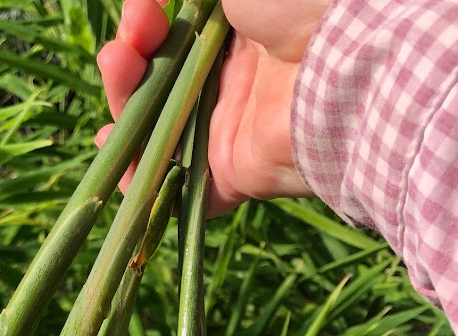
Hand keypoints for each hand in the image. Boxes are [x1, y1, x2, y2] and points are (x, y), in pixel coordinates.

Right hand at [96, 0, 329, 214]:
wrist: (343, 64)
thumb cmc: (299, 6)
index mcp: (241, 40)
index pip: (175, 42)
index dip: (146, 29)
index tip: (139, 10)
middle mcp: (234, 88)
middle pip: (159, 89)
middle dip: (130, 64)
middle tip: (122, 46)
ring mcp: (230, 135)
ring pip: (160, 136)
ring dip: (125, 110)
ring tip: (114, 73)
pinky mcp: (231, 177)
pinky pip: (181, 194)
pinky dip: (145, 186)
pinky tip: (117, 162)